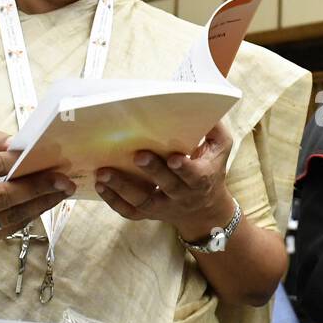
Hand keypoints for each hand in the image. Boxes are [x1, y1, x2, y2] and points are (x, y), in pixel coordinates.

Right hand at [0, 132, 74, 248]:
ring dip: (40, 205)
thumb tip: (16, 142)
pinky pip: (10, 229)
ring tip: (62, 192)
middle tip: (62, 180)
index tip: (44, 156)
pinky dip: (31, 215)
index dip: (17, 161)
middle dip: (35, 187)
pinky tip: (46, 204)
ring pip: (8, 218)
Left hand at [94, 121, 233, 237]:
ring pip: (143, 202)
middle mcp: (183, 196)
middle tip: (136, 155)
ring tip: (104, 172)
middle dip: (153, 171)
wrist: (205, 209)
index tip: (173, 158)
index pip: (194, 176)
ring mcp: (164, 207)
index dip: (184, 168)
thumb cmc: (211, 169)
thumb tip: (204, 107)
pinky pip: (130, 212)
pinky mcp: (149, 214)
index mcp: (202, 179)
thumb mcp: (221, 148)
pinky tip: (101, 186)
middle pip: (168, 186)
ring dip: (122, 188)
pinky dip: (114, 201)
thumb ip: (215, 129)